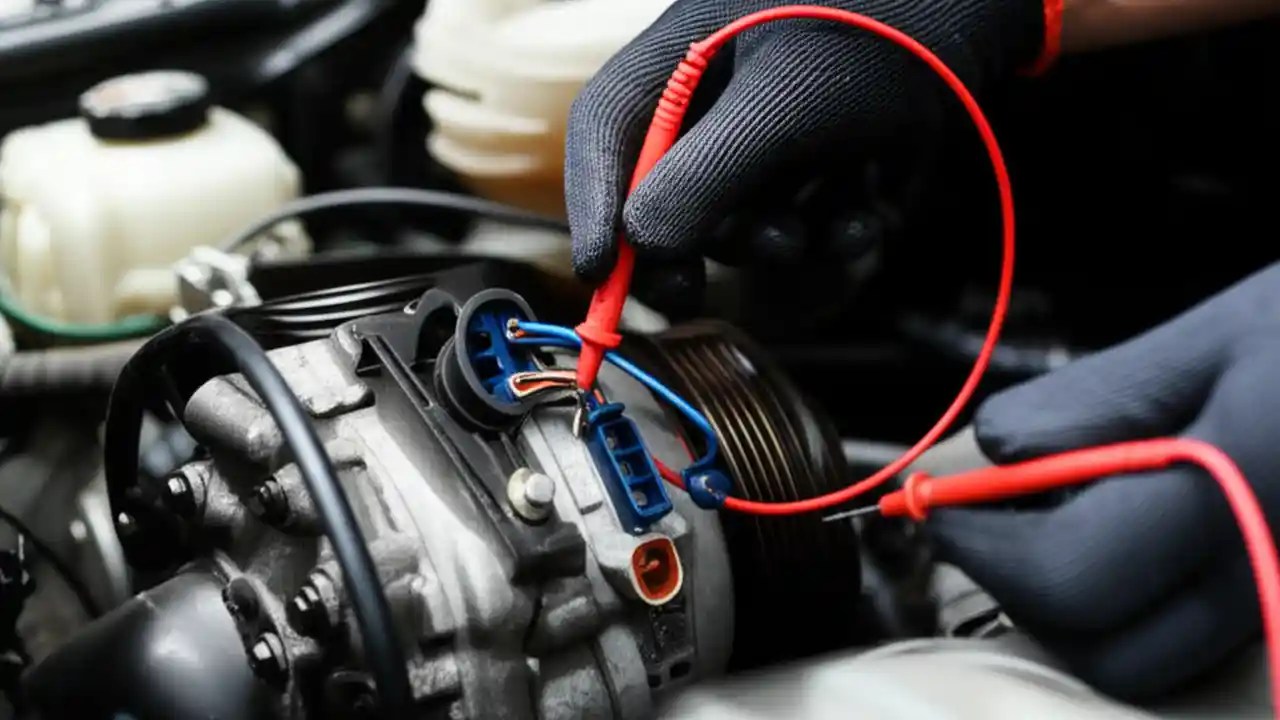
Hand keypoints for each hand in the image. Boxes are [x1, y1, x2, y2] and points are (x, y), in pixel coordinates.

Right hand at [565, 0, 1047, 312]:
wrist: (973, 21)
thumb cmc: (871, 30)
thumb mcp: (783, 103)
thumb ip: (706, 175)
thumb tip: (641, 245)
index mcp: (679, 64)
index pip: (604, 132)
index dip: (593, 203)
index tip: (597, 272)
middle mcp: (713, 110)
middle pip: (658, 199)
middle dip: (682, 249)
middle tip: (687, 292)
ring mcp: (768, 147)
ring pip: (736, 231)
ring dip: (772, 245)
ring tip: (814, 226)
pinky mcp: (820, 178)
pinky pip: (804, 233)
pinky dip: (831, 239)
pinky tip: (864, 216)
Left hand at [929, 262, 1279, 699]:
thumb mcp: (1218, 334)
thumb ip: (1098, 399)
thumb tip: (993, 452)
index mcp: (1243, 488)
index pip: (1069, 574)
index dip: (978, 543)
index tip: (935, 503)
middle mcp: (1273, 573)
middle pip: (1105, 652)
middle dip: (1019, 588)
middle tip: (982, 521)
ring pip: (1147, 663)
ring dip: (1071, 607)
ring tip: (1048, 519)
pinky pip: (1193, 643)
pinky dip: (1130, 606)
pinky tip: (1115, 534)